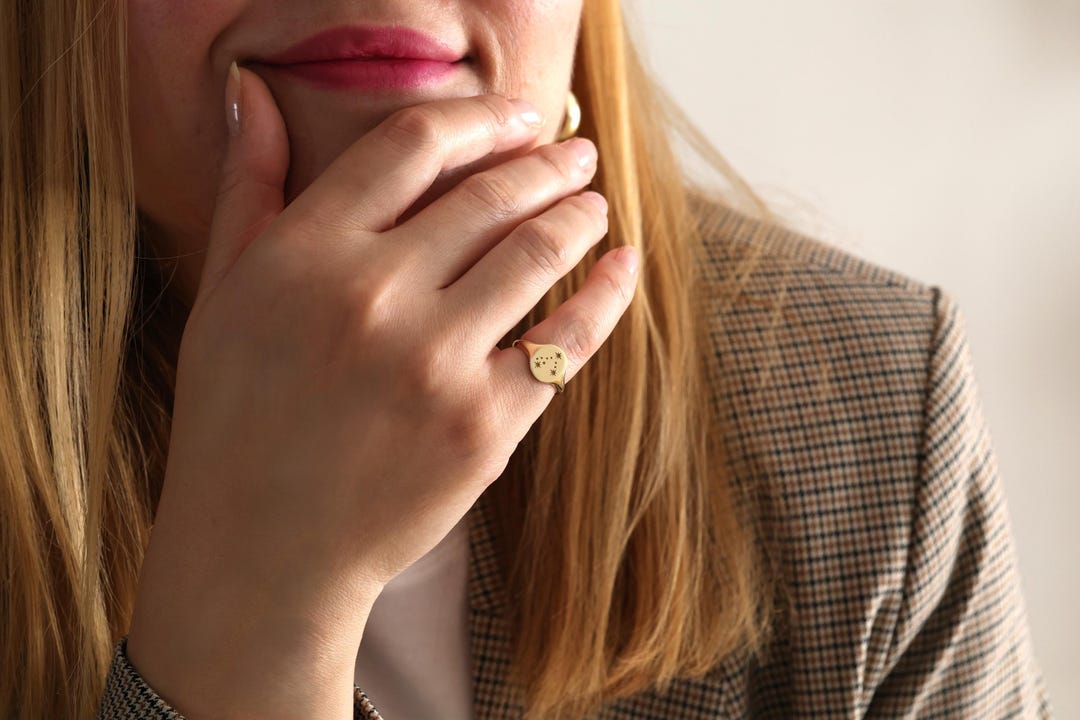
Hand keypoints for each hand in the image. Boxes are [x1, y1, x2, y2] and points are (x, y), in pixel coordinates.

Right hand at [125, 65, 638, 718]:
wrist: (262, 549)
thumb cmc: (236, 417)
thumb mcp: (224, 294)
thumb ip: (249, 188)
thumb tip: (257, 95)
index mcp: (304, 255)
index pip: (413, 145)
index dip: (481, 117)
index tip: (519, 116)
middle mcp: (372, 298)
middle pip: (490, 194)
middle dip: (547, 164)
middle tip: (575, 156)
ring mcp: (434, 365)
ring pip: (538, 253)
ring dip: (581, 215)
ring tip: (595, 204)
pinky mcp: (485, 427)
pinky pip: (567, 341)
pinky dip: (608, 294)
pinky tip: (625, 265)